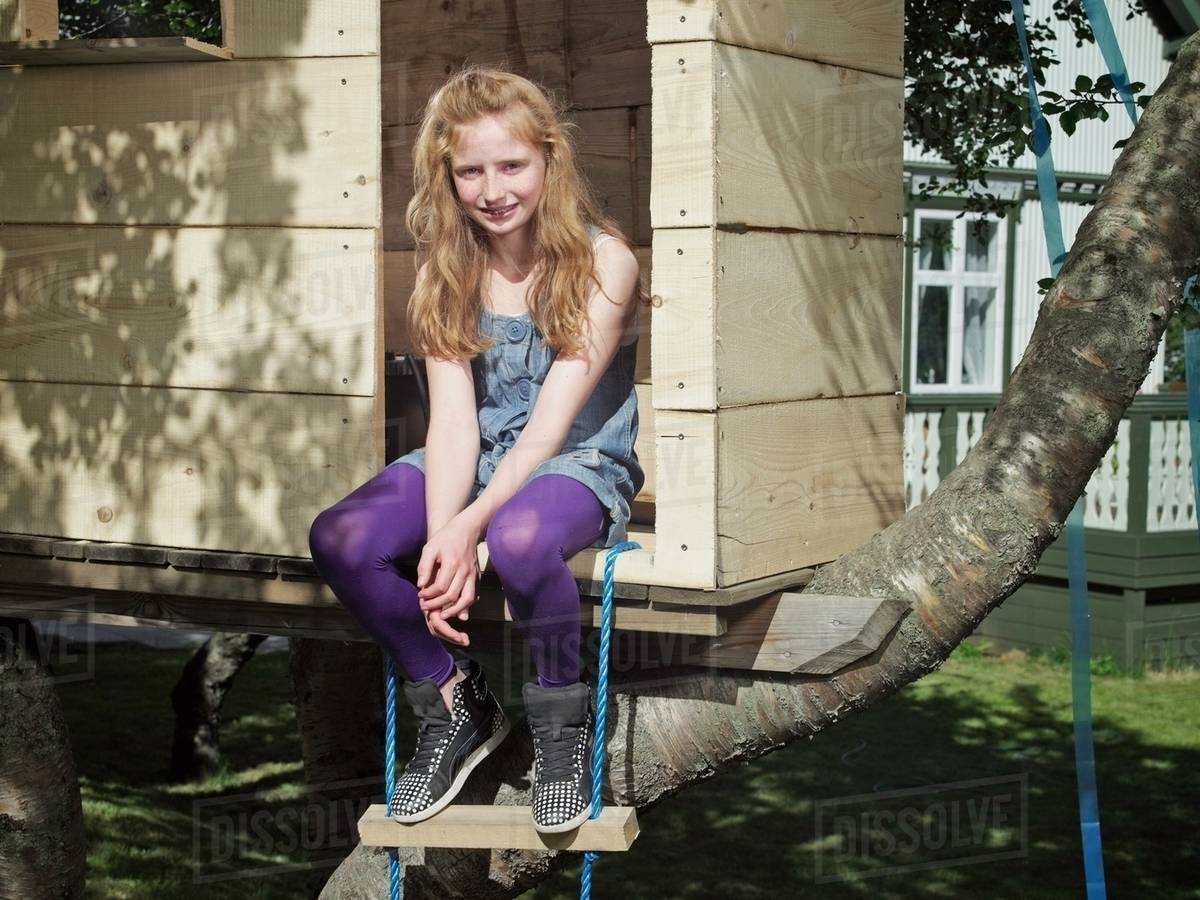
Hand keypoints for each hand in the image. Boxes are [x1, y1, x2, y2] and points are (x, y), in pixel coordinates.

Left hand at [416, 516, 481, 645]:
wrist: (466, 529)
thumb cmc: (445, 538)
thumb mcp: (430, 549)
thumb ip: (424, 567)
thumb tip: (421, 585)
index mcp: (452, 563)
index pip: (440, 587)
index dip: (429, 595)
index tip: (420, 595)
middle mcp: (465, 571)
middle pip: (452, 596)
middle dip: (437, 605)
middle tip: (426, 606)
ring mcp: (473, 574)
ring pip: (467, 599)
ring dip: (454, 610)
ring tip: (442, 615)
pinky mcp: (477, 576)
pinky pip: (473, 595)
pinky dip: (466, 605)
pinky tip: (456, 609)